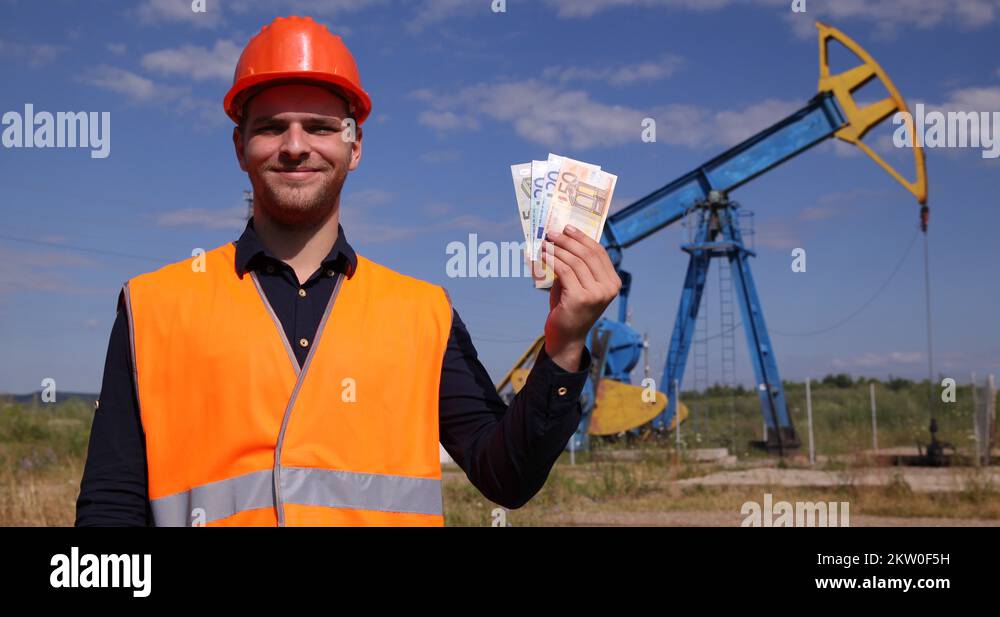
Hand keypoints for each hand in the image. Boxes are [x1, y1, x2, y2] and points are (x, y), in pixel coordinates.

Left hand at [540, 225, 621, 371]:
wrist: (566, 338)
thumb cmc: (569, 309)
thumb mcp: (577, 284)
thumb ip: (576, 266)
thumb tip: (562, 238)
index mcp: (613, 282)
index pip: (599, 253)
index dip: (582, 238)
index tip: (567, 228)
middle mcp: (609, 288)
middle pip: (587, 254)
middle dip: (567, 241)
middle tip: (551, 233)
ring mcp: (596, 294)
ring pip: (574, 261)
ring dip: (556, 249)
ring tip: (544, 244)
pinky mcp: (580, 298)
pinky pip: (564, 271)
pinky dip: (551, 260)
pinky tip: (542, 256)